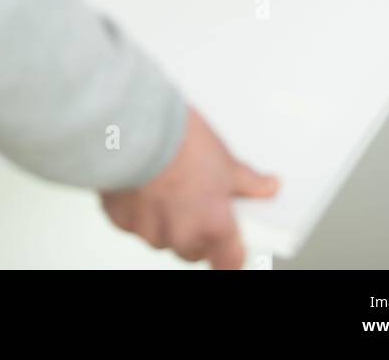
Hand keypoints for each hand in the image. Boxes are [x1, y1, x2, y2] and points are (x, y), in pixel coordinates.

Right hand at [100, 105, 278, 269]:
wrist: (134, 125)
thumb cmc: (180, 140)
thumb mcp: (225, 159)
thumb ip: (247, 182)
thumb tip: (269, 186)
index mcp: (213, 224)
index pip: (230, 262)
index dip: (231, 255)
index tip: (232, 248)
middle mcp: (182, 235)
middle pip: (193, 250)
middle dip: (194, 230)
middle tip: (193, 197)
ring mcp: (148, 230)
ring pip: (159, 237)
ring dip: (162, 220)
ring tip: (162, 181)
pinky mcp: (120, 219)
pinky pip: (132, 223)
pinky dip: (136, 208)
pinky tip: (140, 181)